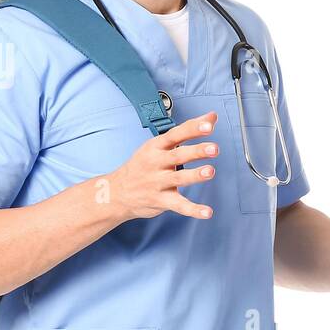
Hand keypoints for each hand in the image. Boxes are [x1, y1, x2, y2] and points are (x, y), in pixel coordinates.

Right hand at [104, 112, 219, 220]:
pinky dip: (193, 210)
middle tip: (214, 148)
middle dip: (196, 151)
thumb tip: (212, 117)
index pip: (175, 134)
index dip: (192, 129)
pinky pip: (179, 205)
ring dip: (195, 175)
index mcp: (156, 147)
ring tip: (210, 171)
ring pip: (179, 178)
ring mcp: (158, 182)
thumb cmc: (142, 165)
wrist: (116, 192)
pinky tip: (207, 212)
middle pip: (178, 155)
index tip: (209, 124)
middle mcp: (156, 163)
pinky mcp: (161, 200)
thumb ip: (187, 132)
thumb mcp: (158, 145)